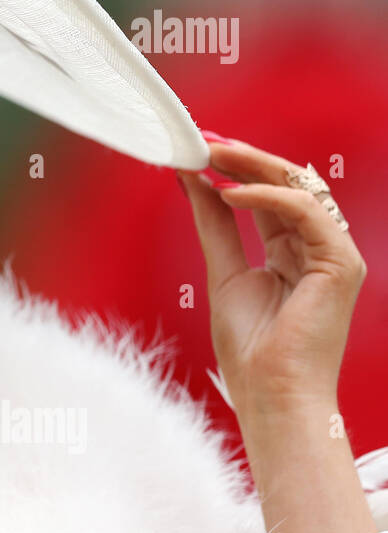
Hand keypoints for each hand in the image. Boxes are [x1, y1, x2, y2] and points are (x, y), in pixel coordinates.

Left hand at [176, 134, 365, 416]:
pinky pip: (307, 213)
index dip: (237, 167)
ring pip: (301, 188)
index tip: (199, 146)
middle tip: (205, 140)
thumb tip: (191, 179)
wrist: (270, 392)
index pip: (269, 193)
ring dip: (254, 166)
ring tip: (212, 155)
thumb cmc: (250, 346)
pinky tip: (231, 194)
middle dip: (245, 157)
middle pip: (287, 183)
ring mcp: (334, 254)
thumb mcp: (222, 270)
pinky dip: (268, 197)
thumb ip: (211, 223)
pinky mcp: (342, 264)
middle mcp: (317, 247)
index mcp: (291, 250)